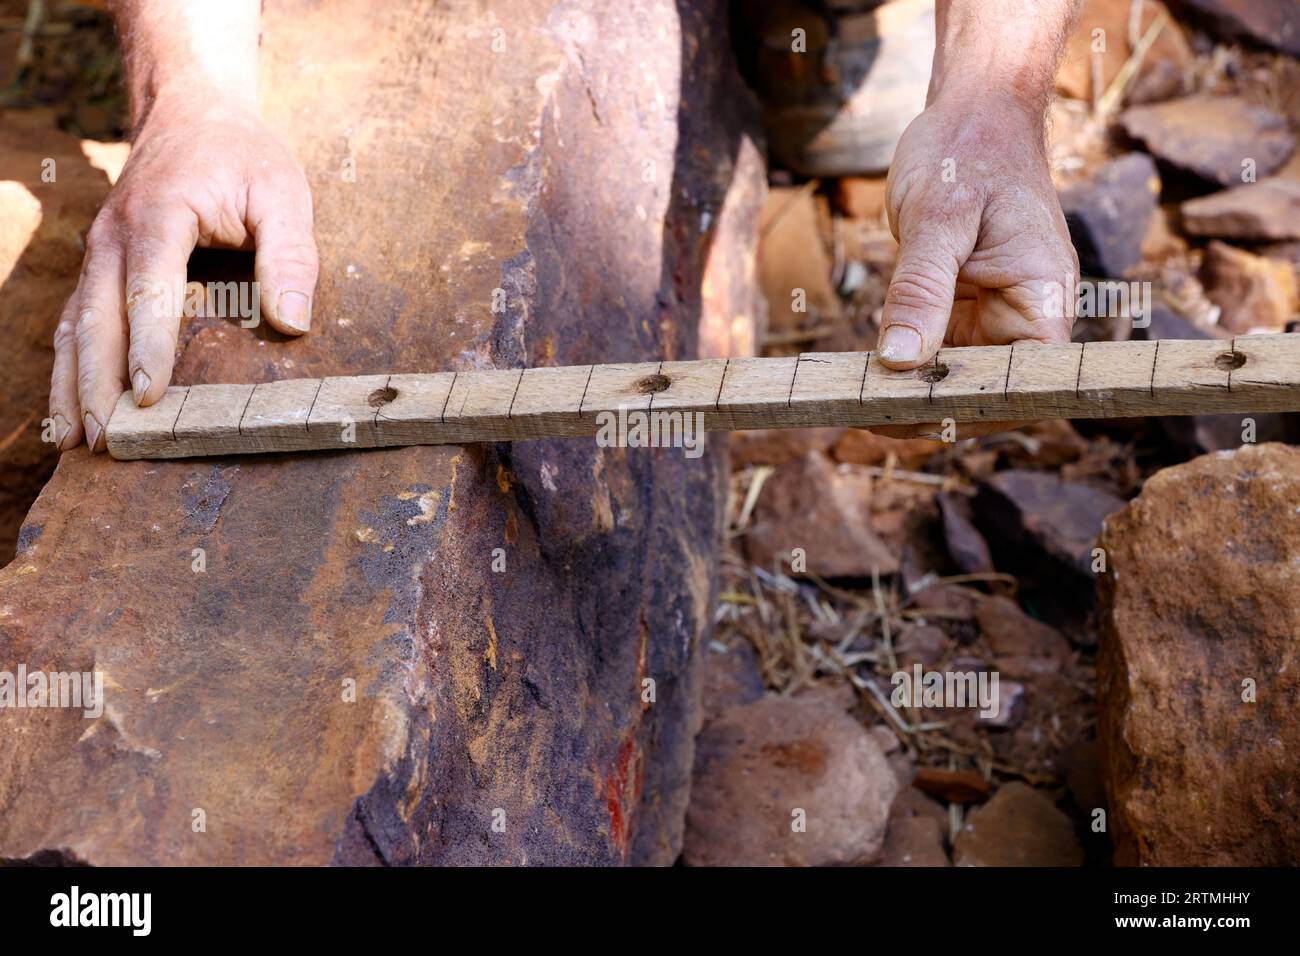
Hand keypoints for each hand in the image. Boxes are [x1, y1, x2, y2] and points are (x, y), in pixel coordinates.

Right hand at [48, 93, 317, 451]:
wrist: (192, 113)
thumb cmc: (244, 156)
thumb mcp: (284, 194)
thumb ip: (291, 256)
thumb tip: (293, 323)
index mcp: (160, 216)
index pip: (149, 290)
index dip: (149, 346)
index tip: (149, 396)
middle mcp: (115, 237)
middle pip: (99, 319)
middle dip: (98, 383)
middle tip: (109, 439)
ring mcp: (99, 252)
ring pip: (76, 326)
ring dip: (72, 384)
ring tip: (77, 441)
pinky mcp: (100, 267)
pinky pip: (78, 321)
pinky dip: (70, 365)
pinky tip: (73, 407)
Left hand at [870, 92, 1077, 438]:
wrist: (971, 114)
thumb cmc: (967, 152)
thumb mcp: (939, 216)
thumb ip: (921, 287)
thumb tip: (900, 358)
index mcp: (1043, 299)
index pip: (1022, 383)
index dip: (973, 409)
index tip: (914, 418)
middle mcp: (1025, 319)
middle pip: (984, 391)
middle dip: (931, 409)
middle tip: (861, 414)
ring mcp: (993, 319)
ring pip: (953, 379)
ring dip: (909, 394)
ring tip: (849, 404)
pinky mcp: (961, 312)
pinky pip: (933, 354)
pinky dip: (900, 367)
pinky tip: (856, 379)